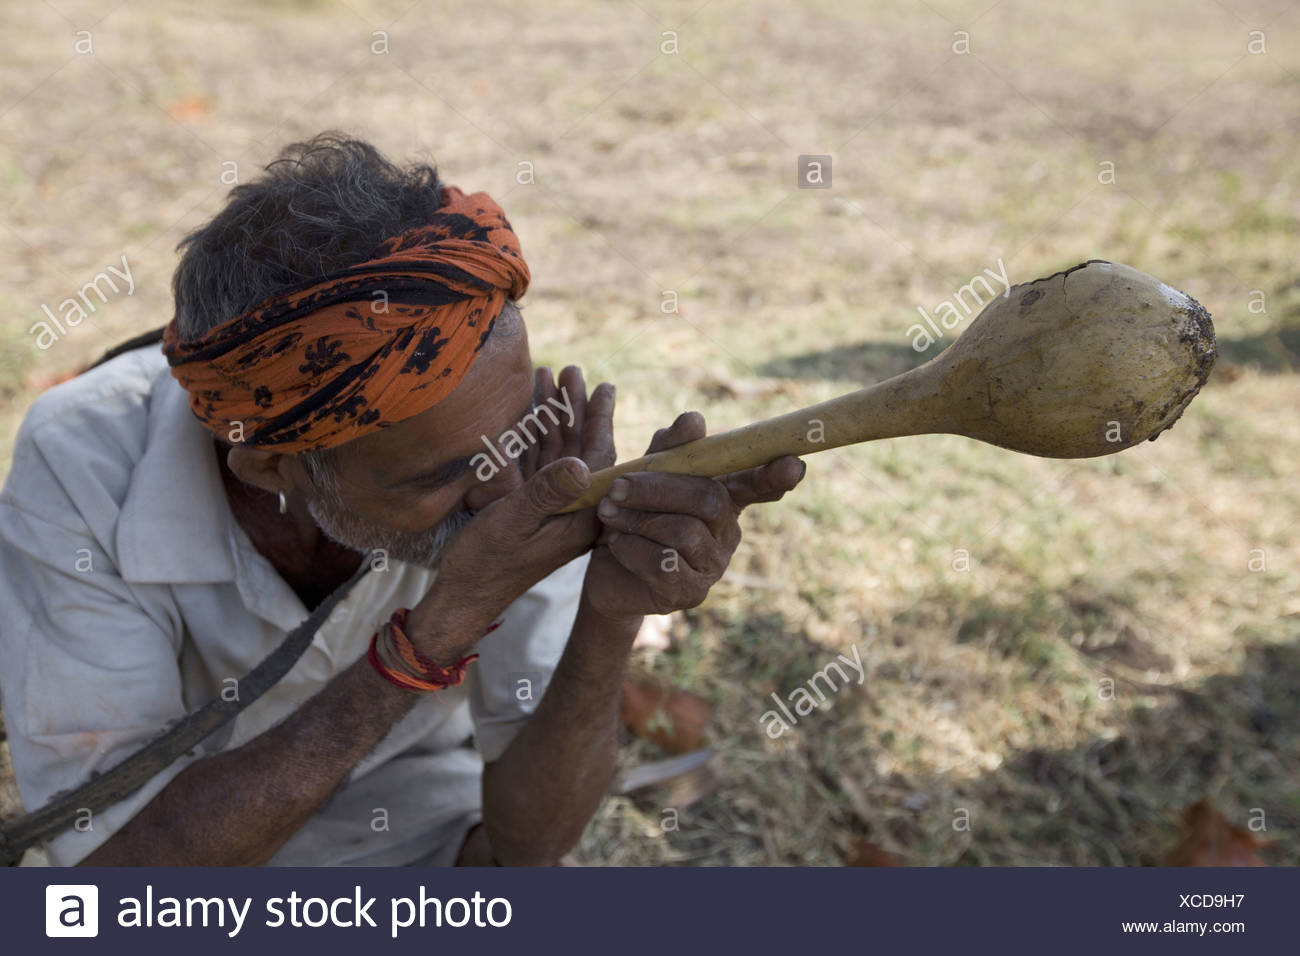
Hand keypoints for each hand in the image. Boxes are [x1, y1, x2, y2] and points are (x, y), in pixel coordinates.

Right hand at [405, 367, 614, 660]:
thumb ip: (546, 492)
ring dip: (553, 416)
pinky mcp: (530, 508)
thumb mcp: (514, 523)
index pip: (600, 461)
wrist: (461, 597)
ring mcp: (550, 509)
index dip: (600, 420)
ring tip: (548, 378)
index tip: (602, 387)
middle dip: (575, 409)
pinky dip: (534, 435)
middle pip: (581, 450)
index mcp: (579, 518)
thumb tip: (581, 463)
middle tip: (570, 371)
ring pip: (559, 453)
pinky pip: (538, 464)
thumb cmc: (485, 564)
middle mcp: (571, 511)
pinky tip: (529, 409)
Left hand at [582, 411, 805, 621]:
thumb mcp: (642, 473)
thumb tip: (695, 420)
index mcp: (723, 496)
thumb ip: (667, 448)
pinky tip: (616, 546)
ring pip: (683, 532)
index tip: (794, 463)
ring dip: (638, 519)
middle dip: (659, 489)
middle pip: (709, 500)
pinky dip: (632, 549)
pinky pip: (664, 564)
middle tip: (618, 486)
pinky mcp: (689, 593)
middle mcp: (727, 531)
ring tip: (609, 514)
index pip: (757, 483)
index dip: (775, 475)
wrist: (601, 569)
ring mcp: (712, 565)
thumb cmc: (627, 514)